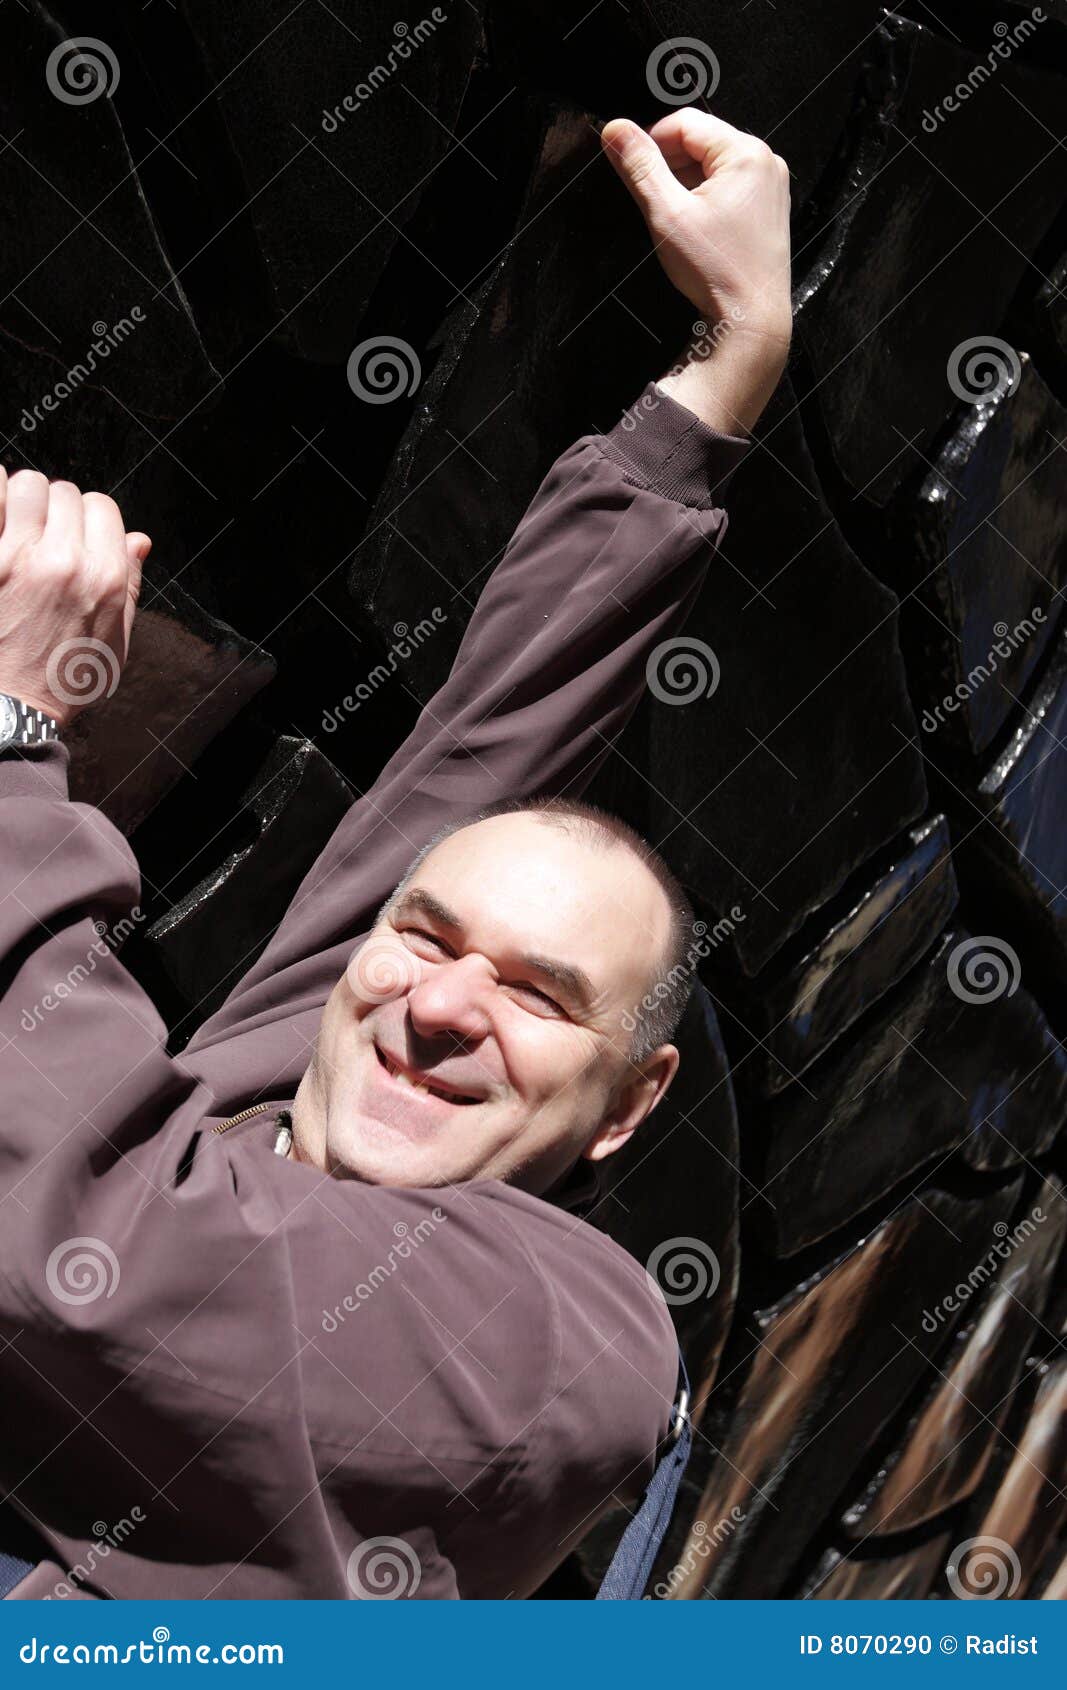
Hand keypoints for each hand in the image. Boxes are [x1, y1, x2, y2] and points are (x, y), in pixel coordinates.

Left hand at [0, 468, 150, 727]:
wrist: (12, 708)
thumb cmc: (63, 678)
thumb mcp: (114, 640)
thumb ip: (129, 586)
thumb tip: (138, 542)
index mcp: (104, 577)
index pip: (103, 507)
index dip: (91, 518)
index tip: (79, 535)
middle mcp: (65, 560)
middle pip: (65, 492)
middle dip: (57, 509)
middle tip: (46, 534)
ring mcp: (17, 556)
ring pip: (27, 485)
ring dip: (23, 499)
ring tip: (18, 524)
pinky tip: (1, 513)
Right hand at [602, 108, 791, 432]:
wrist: (751, 320)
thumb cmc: (717, 272)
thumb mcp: (667, 214)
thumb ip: (639, 167)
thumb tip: (615, 130)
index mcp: (745, 153)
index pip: (685, 123)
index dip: (650, 141)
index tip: (631, 167)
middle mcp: (764, 163)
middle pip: (700, 142)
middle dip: (669, 166)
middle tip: (653, 202)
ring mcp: (770, 187)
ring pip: (712, 166)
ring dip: (685, 184)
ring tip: (675, 221)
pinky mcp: (767, 210)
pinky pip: (728, 188)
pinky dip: (704, 200)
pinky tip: (695, 230)